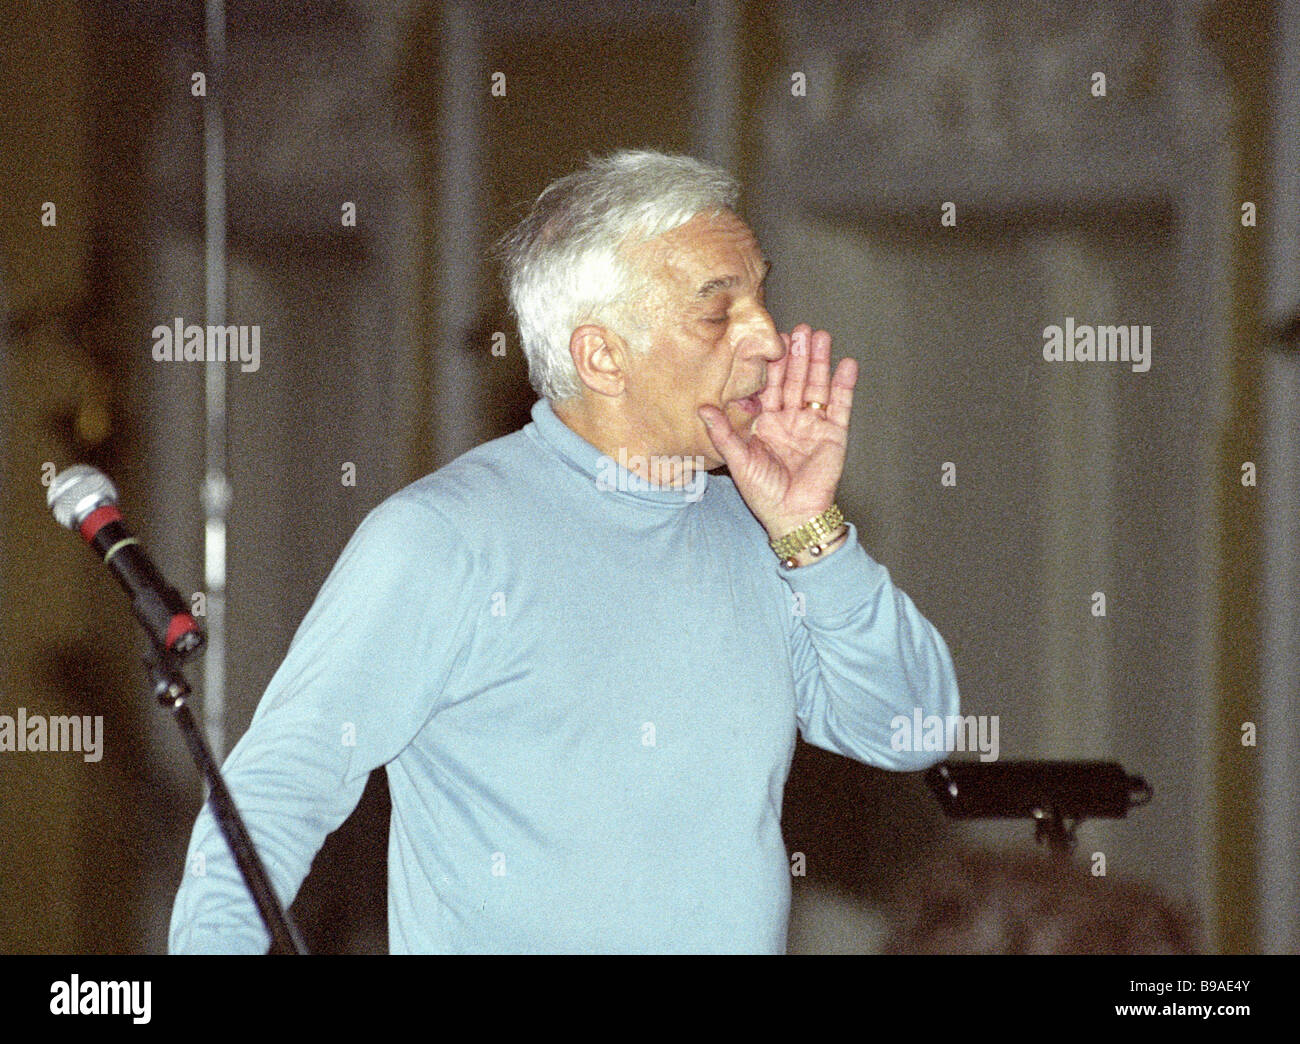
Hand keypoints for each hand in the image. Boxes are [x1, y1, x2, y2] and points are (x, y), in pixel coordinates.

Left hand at [697, 323, 856, 540]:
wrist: (793, 515)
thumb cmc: (763, 493)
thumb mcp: (739, 461)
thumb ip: (724, 433)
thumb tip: (702, 408)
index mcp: (766, 423)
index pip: (769, 387)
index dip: (771, 365)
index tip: (771, 340)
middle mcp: (790, 419)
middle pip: (795, 380)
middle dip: (797, 355)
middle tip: (799, 329)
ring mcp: (813, 424)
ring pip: (817, 386)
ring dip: (819, 362)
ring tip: (820, 336)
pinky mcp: (834, 433)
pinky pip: (840, 405)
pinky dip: (844, 385)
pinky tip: (847, 364)